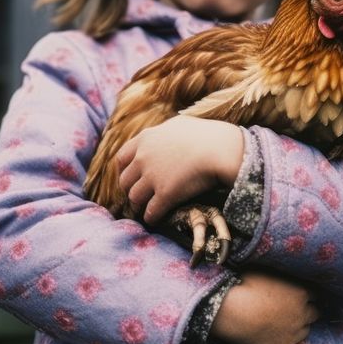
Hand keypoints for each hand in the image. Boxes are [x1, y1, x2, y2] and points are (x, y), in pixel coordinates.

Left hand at [116, 116, 243, 225]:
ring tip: (146, 208)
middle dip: (130, 190)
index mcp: (145, 139)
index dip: (124, 171)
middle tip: (139, 195)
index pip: (122, 158)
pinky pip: (150, 212)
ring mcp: (152, 177)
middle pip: (125, 181)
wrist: (220, 149)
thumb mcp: (179, 124)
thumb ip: (164, 131)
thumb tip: (162, 134)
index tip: (131, 177)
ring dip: (140, 205)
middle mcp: (143, 158)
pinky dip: (151, 217)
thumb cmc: (205, 134)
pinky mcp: (165, 194)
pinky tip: (156, 219)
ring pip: (135, 198)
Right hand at [211, 270, 319, 343]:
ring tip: (283, 325)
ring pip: (305, 332)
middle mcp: (302, 314)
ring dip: (299, 328)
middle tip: (289, 310)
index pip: (312, 294)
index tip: (292, 295)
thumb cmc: (244, 285)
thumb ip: (278, 272)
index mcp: (301, 292)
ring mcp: (294, 334)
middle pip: (314, 313)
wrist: (234, 311)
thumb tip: (278, 265)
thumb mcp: (264, 269)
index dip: (302, 295)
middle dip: (305, 311)